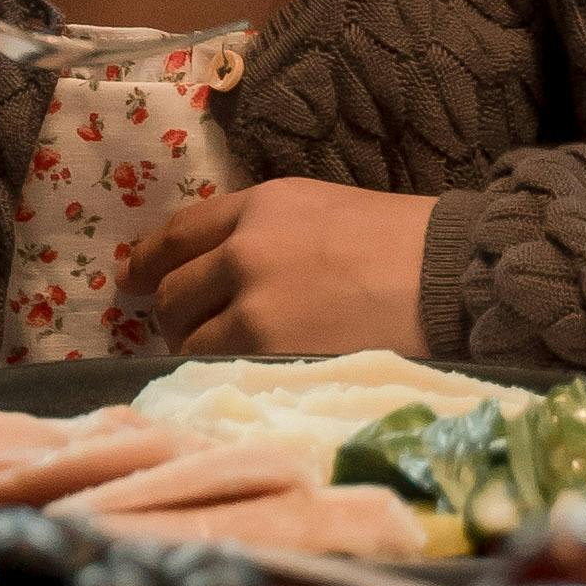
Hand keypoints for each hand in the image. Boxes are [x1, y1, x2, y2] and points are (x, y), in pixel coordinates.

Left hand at [131, 177, 438, 361]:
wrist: (455, 277)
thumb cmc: (408, 246)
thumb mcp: (328, 212)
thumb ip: (271, 234)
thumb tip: (229, 268)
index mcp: (262, 205)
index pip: (181, 232)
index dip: (149, 259)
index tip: (131, 278)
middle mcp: (244, 248)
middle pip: (172, 289)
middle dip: (173, 314)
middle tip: (189, 333)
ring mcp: (251, 301)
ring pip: (185, 334)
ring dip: (194, 350)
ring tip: (225, 362)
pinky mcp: (265, 348)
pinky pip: (214, 367)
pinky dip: (217, 376)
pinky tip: (238, 380)